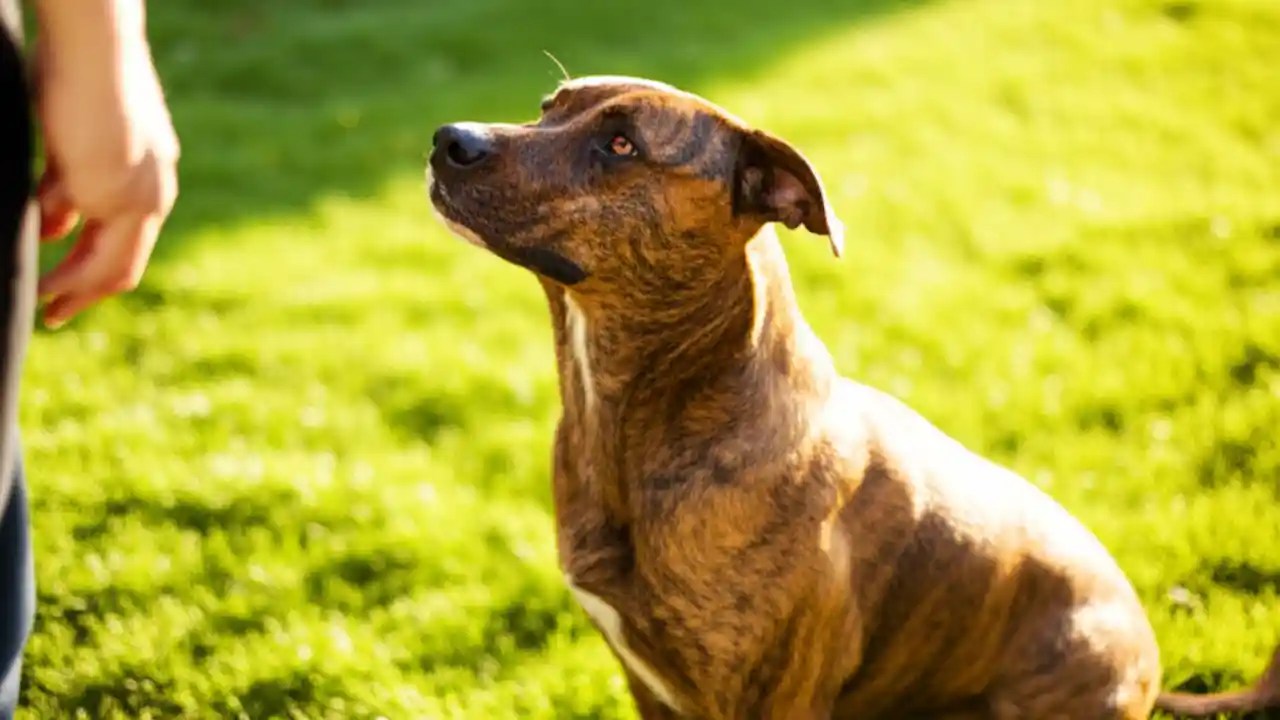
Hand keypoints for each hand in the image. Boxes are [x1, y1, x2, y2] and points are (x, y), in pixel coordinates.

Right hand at [32, 0, 178, 327]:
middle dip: (89, 293)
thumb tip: (55, 229)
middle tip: (56, 315)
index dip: (97, 268)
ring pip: (113, 267)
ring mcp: (136, 196)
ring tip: (46, 308)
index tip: (70, 289)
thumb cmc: (78, 79)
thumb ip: (68, 189)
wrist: (94, 46)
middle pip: (126, 263)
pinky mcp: (109, 192)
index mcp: (152, 177)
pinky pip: (85, 247)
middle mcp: (154, 192)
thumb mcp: (73, 145)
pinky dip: (64, 274)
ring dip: (76, 292)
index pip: (130, 238)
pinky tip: (38, 283)